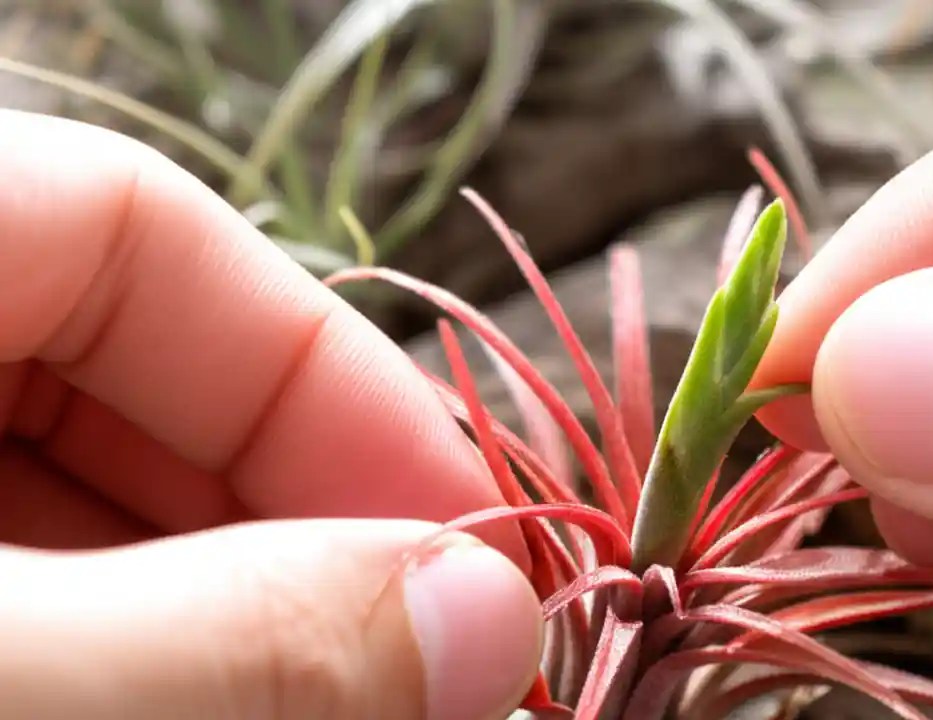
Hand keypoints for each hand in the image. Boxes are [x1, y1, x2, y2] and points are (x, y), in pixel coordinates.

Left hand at [0, 110, 540, 719]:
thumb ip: (231, 631)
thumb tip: (490, 620)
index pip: (143, 226)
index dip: (338, 379)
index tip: (480, 542)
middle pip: (120, 374)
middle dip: (295, 520)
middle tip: (422, 662)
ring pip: (71, 501)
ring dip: (228, 608)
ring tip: (345, 705)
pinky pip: (24, 595)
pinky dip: (130, 658)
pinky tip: (206, 710)